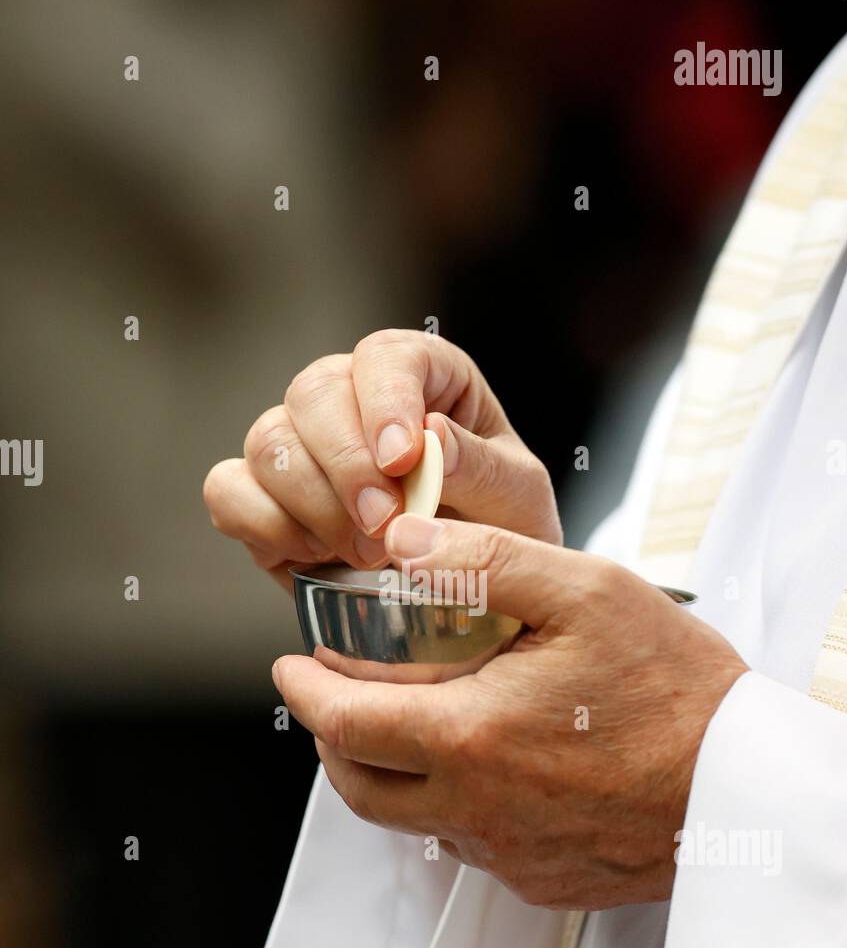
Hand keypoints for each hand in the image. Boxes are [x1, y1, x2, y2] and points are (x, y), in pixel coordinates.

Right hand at [202, 329, 560, 587]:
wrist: (472, 590)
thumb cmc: (501, 526)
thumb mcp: (516, 498)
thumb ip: (480, 466)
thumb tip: (431, 435)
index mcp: (420, 375)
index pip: (386, 357)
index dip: (386, 401)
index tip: (403, 460)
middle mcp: (349, 398)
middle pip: (313, 394)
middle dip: (346, 465)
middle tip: (384, 525)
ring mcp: (300, 446)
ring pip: (268, 442)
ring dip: (315, 505)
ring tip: (368, 554)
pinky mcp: (262, 500)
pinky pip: (228, 492)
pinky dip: (264, 525)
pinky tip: (317, 555)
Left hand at [272, 515, 747, 909]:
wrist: (747, 787)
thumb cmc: (674, 685)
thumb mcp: (585, 591)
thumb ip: (484, 559)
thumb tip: (400, 538)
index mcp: (469, 739)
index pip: (343, 725)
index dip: (305, 694)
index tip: (291, 665)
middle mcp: (475, 809)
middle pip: (358, 787)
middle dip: (328, 740)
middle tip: (331, 699)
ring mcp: (507, 855)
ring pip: (410, 822)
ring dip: (387, 775)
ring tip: (402, 727)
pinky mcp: (541, 881)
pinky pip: (468, 847)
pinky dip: (448, 807)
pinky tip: (481, 769)